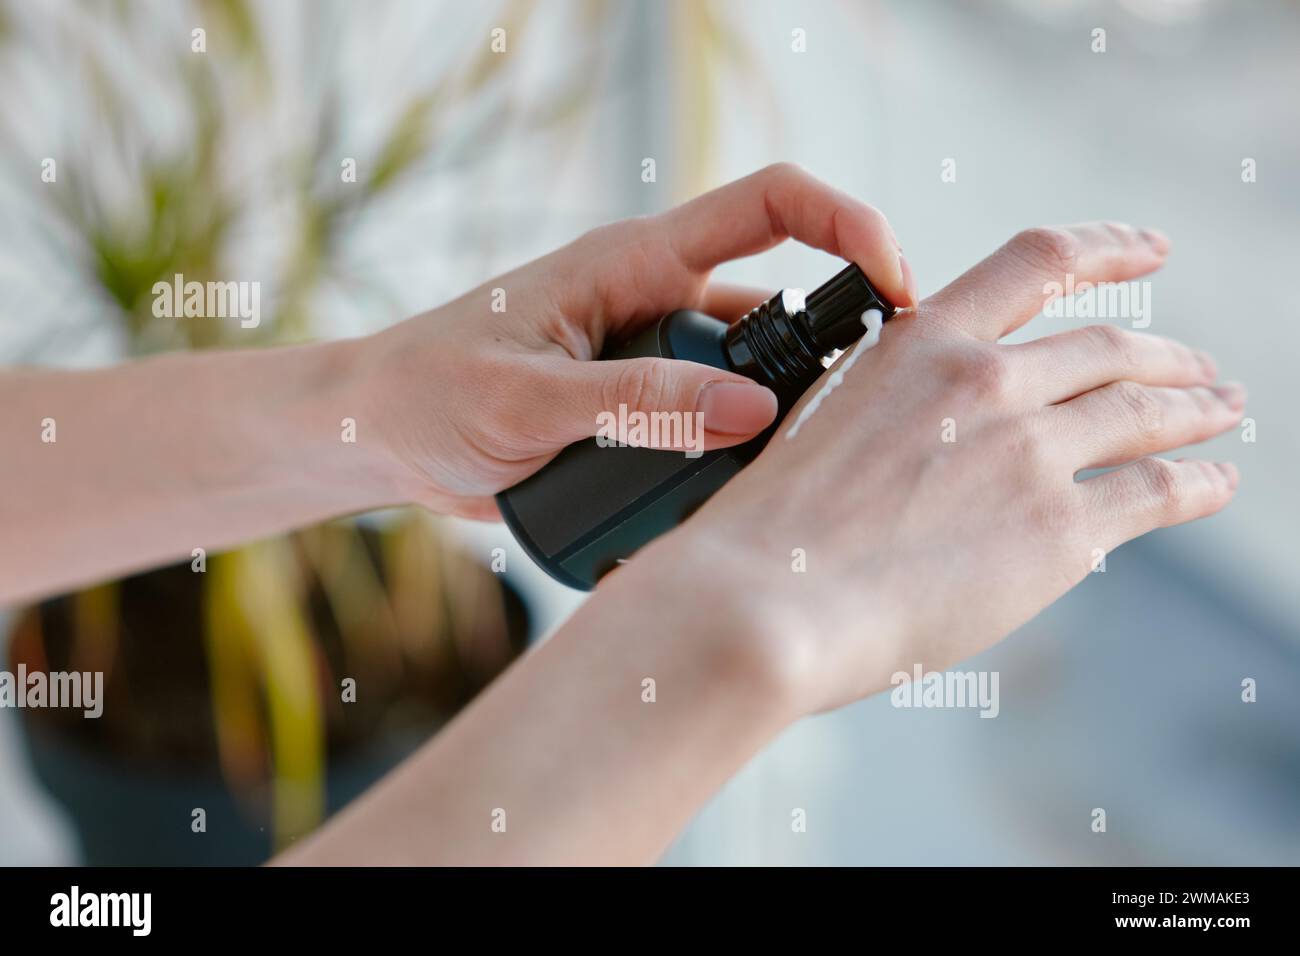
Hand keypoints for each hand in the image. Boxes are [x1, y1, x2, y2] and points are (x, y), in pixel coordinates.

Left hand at [358, 164, 913, 518]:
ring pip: (750, 380)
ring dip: (781, 420)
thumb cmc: (431, 392)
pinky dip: (739, 460)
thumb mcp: (529, 400)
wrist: (380, 436)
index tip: (895, 284)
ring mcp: (651, 361)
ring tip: (806, 478)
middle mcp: (655, 304)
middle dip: (827, 353)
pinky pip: (713, 427)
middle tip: (862, 421)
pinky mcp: (641, 412)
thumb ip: (638, 404)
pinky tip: (743, 505)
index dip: (846, 224)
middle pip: (775, 308)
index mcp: (633, 263)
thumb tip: (754, 416)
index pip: (768, 204)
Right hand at [642, 222, 1244, 715]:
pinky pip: (1155, 492)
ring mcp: (1028, 452)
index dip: (1108, 248)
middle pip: (1111, 348)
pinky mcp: (1058, 530)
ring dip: (1196, 409)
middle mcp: (986, 381)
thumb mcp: (826, 423)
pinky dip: (1198, 482)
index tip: (1150, 250)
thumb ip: (897, 402)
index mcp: (921, 344)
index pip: (1037, 262)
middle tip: (1197, 368)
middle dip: (1167, 357)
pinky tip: (1214, 481)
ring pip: (1144, 412)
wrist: (768, 601)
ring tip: (1222, 411)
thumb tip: (944, 421)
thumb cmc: (775, 528)